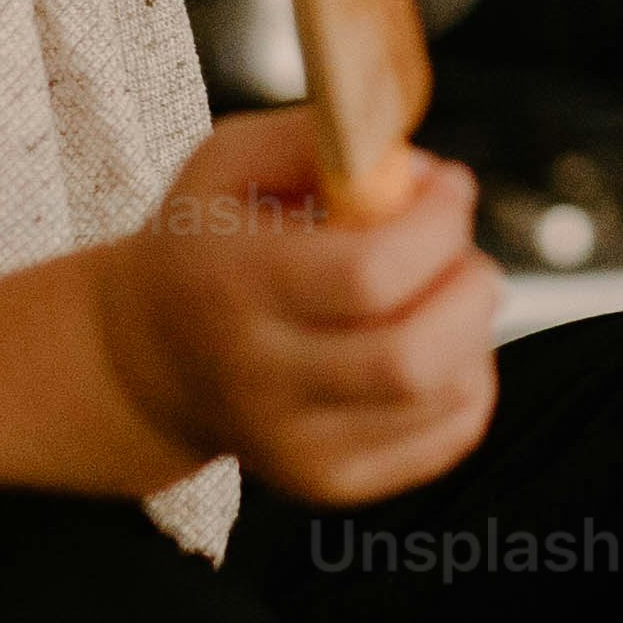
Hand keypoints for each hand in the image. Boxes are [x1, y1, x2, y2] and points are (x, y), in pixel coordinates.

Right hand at [96, 108, 497, 507]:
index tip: (448, 186)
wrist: (148, 357)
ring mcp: (292, 448)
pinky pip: (447, 438)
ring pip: (442, 398)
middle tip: (462, 254)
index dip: (438, 224)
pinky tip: (436, 345)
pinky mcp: (328, 484)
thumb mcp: (231, 161)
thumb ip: (318, 138)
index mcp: (229, 286)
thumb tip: (415, 170)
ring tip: (441, 294)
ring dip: (473, 330)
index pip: (369, 274)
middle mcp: (256, 380)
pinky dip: (469, 380)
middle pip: (412, 358)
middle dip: (470, 288)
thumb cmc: (209, 239)